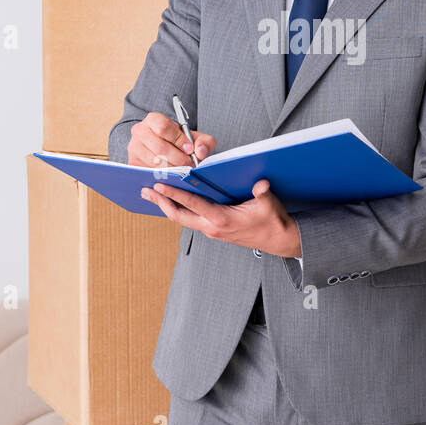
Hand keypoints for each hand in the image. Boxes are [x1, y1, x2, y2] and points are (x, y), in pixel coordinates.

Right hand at [127, 111, 215, 168]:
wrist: (164, 147)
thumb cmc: (179, 141)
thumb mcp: (194, 138)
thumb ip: (204, 142)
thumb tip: (200, 152)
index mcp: (153, 119)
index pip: (163, 128)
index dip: (178, 140)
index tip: (190, 149)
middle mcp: (139, 131)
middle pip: (159, 148)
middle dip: (178, 159)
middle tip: (189, 165)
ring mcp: (134, 148)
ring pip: (154, 162)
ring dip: (172, 169)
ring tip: (183, 170)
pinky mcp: (133, 163)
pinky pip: (148, 172)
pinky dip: (163, 176)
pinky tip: (172, 175)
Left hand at [141, 179, 301, 257]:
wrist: (279, 240)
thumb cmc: (273, 222)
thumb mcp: (270, 205)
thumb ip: (262, 194)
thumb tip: (261, 184)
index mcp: (222, 220)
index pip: (193, 204)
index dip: (175, 194)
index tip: (161, 185)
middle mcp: (213, 227)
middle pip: (179, 216)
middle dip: (161, 203)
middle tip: (145, 191)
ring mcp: (212, 230)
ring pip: (183, 219)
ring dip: (167, 207)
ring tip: (154, 195)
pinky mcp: (215, 230)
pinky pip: (191, 219)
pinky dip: (179, 210)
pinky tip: (174, 202)